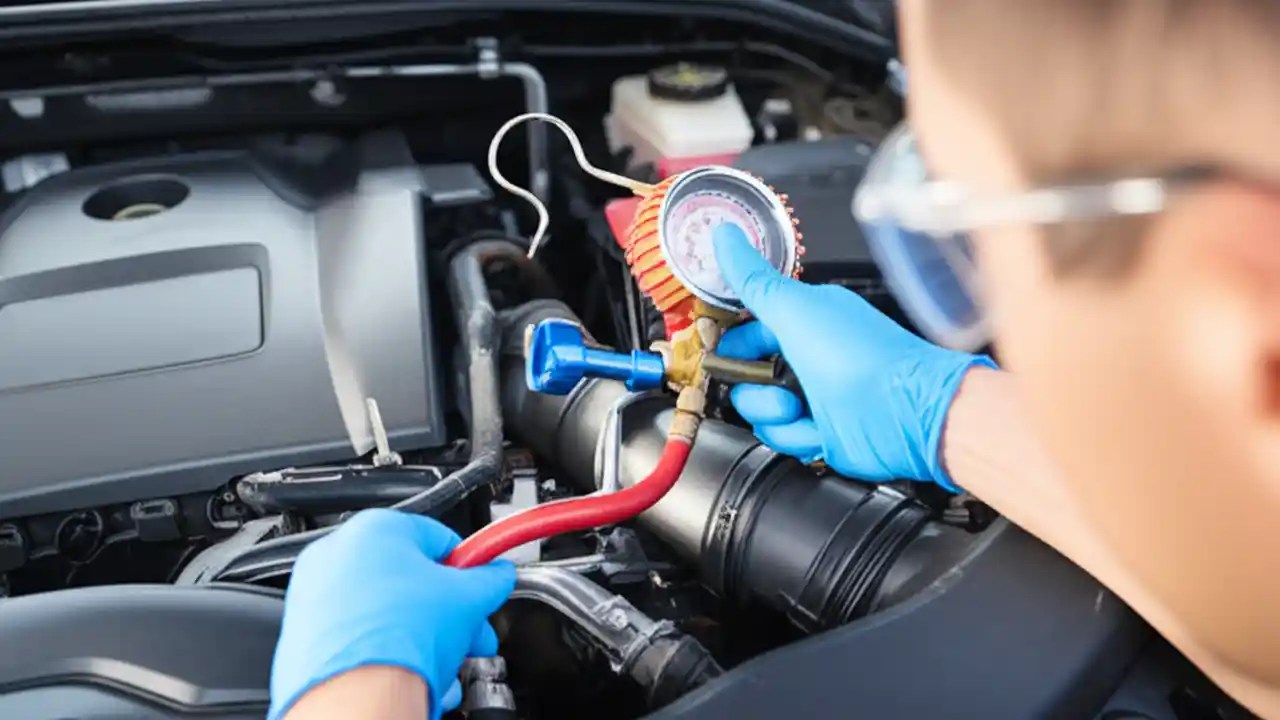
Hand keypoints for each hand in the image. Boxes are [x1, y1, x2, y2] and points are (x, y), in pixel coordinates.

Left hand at [269, 509, 515, 719]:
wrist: (355, 697)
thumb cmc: (399, 642)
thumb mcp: (469, 600)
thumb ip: (489, 580)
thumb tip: (496, 575)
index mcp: (376, 529)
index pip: (439, 538)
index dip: (468, 569)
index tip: (479, 590)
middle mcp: (338, 554)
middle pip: (411, 579)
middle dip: (448, 612)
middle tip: (468, 634)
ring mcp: (315, 595)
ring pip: (386, 612)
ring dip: (422, 637)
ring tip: (444, 666)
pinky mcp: (304, 634)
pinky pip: (358, 636)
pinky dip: (387, 652)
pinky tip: (411, 677)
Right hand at [713, 223, 995, 489]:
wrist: (908, 414)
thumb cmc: (863, 357)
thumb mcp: (794, 309)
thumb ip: (752, 279)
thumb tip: (725, 236)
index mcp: (804, 318)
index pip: (747, 330)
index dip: (730, 346)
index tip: (722, 355)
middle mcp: (809, 355)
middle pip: (748, 375)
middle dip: (752, 387)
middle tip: (771, 386)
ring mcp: (816, 394)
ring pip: (761, 410)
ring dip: (774, 414)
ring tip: (799, 409)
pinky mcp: (823, 431)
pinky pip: (784, 437)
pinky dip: (796, 437)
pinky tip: (817, 430)